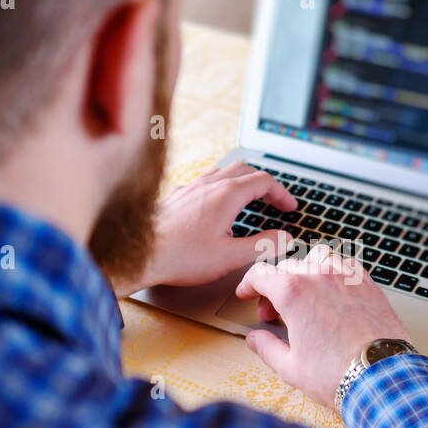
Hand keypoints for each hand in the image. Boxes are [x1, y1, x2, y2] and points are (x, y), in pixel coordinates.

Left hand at [114, 162, 295, 295]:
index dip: (282, 193)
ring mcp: (190, 187)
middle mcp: (208, 185)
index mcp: (225, 195)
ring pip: (224, 172)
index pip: (264, 181)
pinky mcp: (177, 196)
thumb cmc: (179, 257)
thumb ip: (262, 246)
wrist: (137, 254)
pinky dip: (222, 188)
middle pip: (245, 170)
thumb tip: (285, 238)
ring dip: (243, 183)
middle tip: (275, 202)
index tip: (289, 207)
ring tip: (250, 202)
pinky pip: (205, 182)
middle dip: (265, 184)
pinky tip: (217, 209)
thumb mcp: (230, 257)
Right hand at [234, 244, 410, 406]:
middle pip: (286, 268)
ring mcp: (346, 277)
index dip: (248, 285)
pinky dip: (332, 274)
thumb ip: (267, 348)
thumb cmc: (338, 373)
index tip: (247, 294)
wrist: (381, 377)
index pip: (260, 274)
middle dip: (274, 288)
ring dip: (304, 273)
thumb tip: (256, 340)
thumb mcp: (290, 367)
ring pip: (317, 258)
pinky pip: (345, 266)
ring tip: (303, 297)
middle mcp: (319, 276)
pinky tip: (331, 296)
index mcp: (293, 292)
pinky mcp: (368, 284)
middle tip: (273, 313)